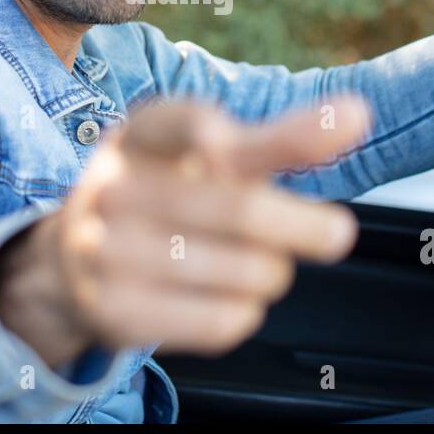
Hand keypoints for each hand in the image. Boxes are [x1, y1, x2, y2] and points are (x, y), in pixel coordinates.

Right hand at [0, 97, 369, 367]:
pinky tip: (223, 296)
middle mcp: (114, 188)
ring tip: (252, 263)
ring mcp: (107, 253)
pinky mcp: (114, 312)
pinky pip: (220, 321)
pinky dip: (245, 311)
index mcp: (139, 135)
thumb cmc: (166, 194)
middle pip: (239, 211)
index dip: (203, 134)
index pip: (176, 125)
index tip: (224, 142)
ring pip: (242, 272)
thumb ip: (281, 139)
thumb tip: (361, 112)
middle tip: (339, 234)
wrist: (72, 260)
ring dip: (272, 272)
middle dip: (303, 226)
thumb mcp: (206, 156)